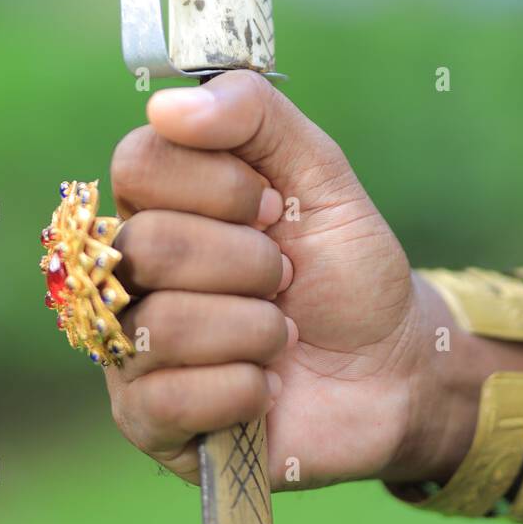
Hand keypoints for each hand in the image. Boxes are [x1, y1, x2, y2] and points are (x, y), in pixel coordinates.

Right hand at [105, 71, 477, 490]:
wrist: (393, 368)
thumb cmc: (346, 268)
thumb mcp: (322, 173)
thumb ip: (254, 114)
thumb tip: (165, 104)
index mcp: (160, 200)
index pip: (138, 162)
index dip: (220, 186)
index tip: (275, 208)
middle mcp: (129, 268)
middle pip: (147, 245)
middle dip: (249, 263)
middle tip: (286, 278)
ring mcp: (129, 344)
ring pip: (161, 323)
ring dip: (255, 329)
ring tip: (283, 334)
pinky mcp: (146, 420)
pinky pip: (167, 396)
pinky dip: (244, 388)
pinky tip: (267, 387)